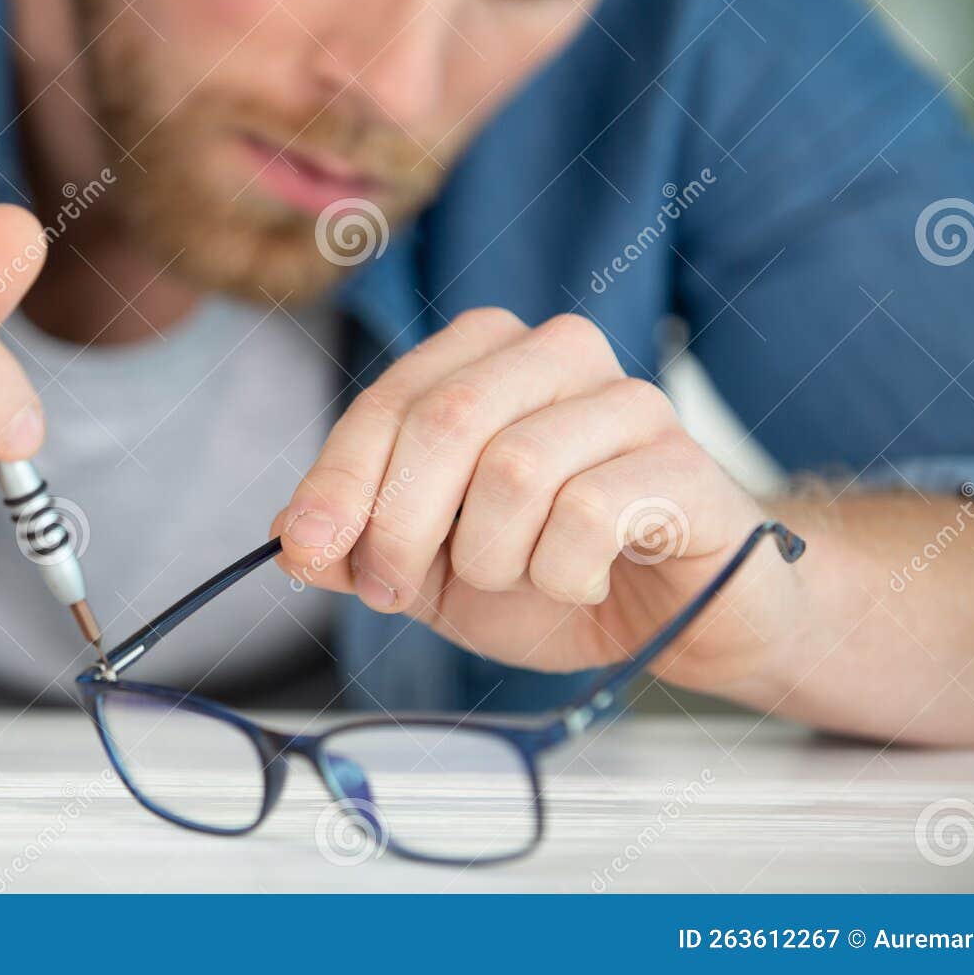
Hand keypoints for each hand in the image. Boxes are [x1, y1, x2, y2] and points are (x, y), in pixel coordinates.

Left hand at [272, 309, 800, 696]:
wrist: (681, 621)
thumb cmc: (554, 572)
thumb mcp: (431, 568)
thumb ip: (359, 545)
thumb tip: (289, 537)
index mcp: (488, 355)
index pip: (390, 400)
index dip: (337, 480)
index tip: (310, 550)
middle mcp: (558, 353)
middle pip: (446, 420)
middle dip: (400, 524)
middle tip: (395, 590)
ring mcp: (629, 399)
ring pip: (513, 469)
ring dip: (490, 557)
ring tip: (515, 576)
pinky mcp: (684, 462)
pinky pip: (587, 513)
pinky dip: (560, 573)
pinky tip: (583, 581)